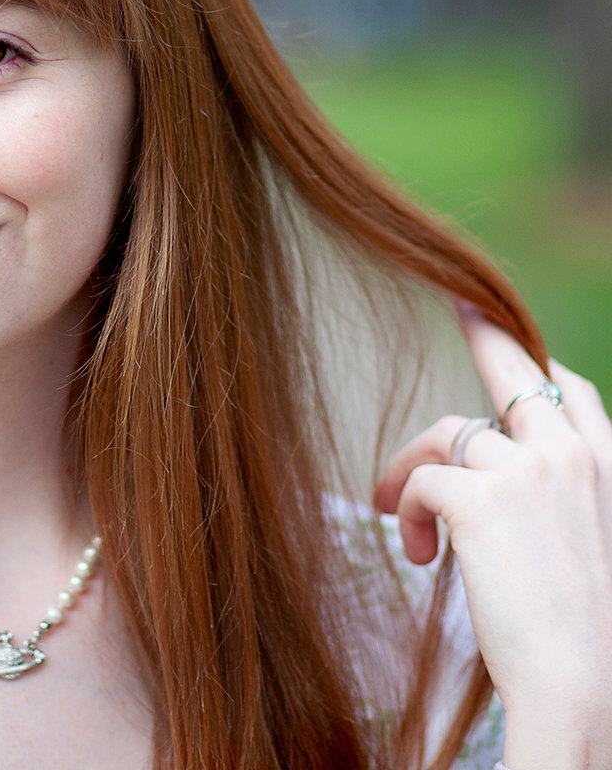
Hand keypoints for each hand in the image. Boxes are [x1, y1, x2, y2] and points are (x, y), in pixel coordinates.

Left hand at [375, 303, 611, 769]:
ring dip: (415, 468)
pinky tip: (417, 552)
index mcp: (608, 469)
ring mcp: (527, 470)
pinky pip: (419, 479)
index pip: (573, 395)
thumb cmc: (584, 637)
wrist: (583, 685)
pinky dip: (405, 509)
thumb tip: (494, 474)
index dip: (539, 364)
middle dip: (487, 334)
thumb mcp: (586, 547)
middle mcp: (573, 455)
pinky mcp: (476, 495)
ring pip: (448, 434)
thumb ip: (554, 500)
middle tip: (463, 307)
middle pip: (517, 374)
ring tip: (401, 517)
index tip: (517, 338)